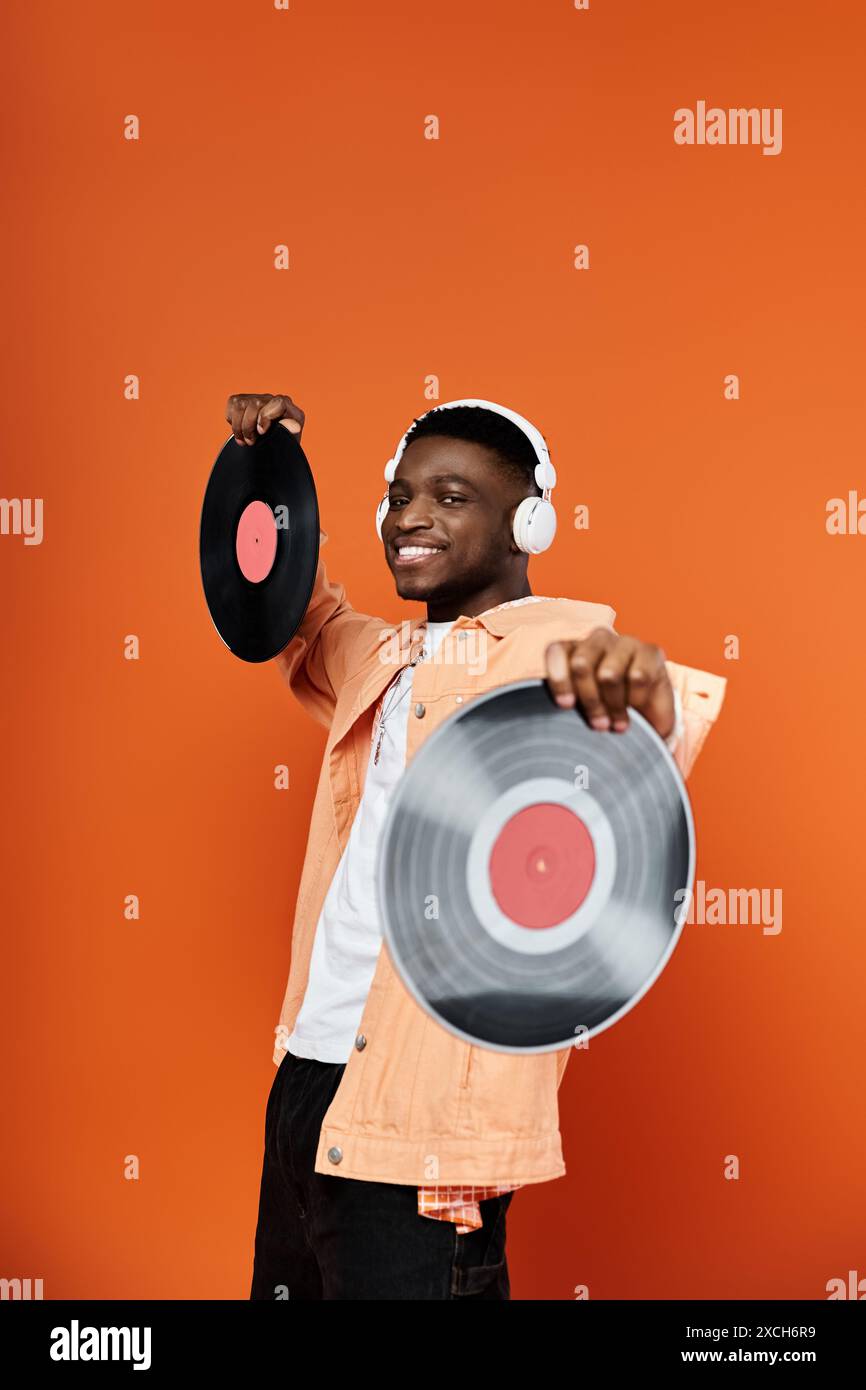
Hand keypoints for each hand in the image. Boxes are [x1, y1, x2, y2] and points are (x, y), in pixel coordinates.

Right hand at [225, 393, 304, 445]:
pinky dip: (232, 419)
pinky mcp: (244, 400)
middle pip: (255, 403)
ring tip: (244, 440)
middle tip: (250, 442)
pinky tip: (240, 429)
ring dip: (238, 426)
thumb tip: (294, 426)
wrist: (270, 451)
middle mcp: (274, 401)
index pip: (279, 403)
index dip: (266, 417)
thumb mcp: (288, 444)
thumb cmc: (281, 448)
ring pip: (240, 404)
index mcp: (290, 411)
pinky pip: (233, 403)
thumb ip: (291, 433)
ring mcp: (258, 399)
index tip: (261, 432)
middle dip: (248, 426)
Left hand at [544, 629, 674, 738]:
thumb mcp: (581, 709)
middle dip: (589, 700)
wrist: (648, 723)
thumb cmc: (606, 713)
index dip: (559, 679)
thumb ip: (568, 701)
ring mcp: (625, 643)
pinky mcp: (650, 651)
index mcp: (573, 649)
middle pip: (581, 664)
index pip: (556, 652)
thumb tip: (564, 704)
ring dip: (614, 705)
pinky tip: (636, 705)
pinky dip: (636, 698)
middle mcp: (597, 640)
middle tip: (598, 724)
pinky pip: (637, 677)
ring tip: (617, 723)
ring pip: (609, 674)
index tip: (566, 705)